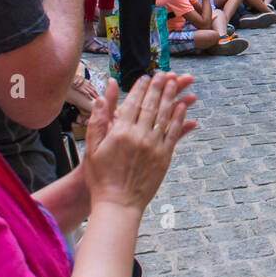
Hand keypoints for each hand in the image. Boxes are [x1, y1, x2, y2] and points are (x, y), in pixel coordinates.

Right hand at [80, 74, 197, 211]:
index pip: (132, 104)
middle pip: (150, 106)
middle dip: (158, 87)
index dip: (139, 89)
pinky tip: (182, 107)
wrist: (118, 203)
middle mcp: (138, 136)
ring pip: (164, 116)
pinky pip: (174, 133)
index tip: (145, 77)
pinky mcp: (164, 156)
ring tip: (175, 83)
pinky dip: (179, 118)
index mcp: (120, 132)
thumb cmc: (101, 177)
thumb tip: (99, 97)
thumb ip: (98, 121)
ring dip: (171, 97)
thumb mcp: (93, 148)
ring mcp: (153, 146)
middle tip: (164, 73)